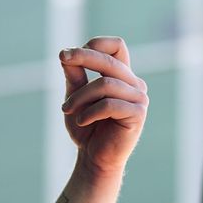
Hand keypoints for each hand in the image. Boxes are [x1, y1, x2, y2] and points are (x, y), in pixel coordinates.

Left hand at [59, 36, 147, 176]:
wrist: (94, 158)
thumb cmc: (86, 128)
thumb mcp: (75, 97)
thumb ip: (74, 76)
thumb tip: (66, 53)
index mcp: (121, 76)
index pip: (116, 46)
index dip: (96, 44)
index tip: (70, 55)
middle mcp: (134, 84)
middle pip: (110, 60)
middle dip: (84, 57)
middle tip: (63, 59)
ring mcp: (139, 98)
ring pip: (106, 84)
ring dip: (80, 95)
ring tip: (67, 109)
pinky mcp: (138, 114)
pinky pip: (110, 104)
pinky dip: (90, 112)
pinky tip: (82, 121)